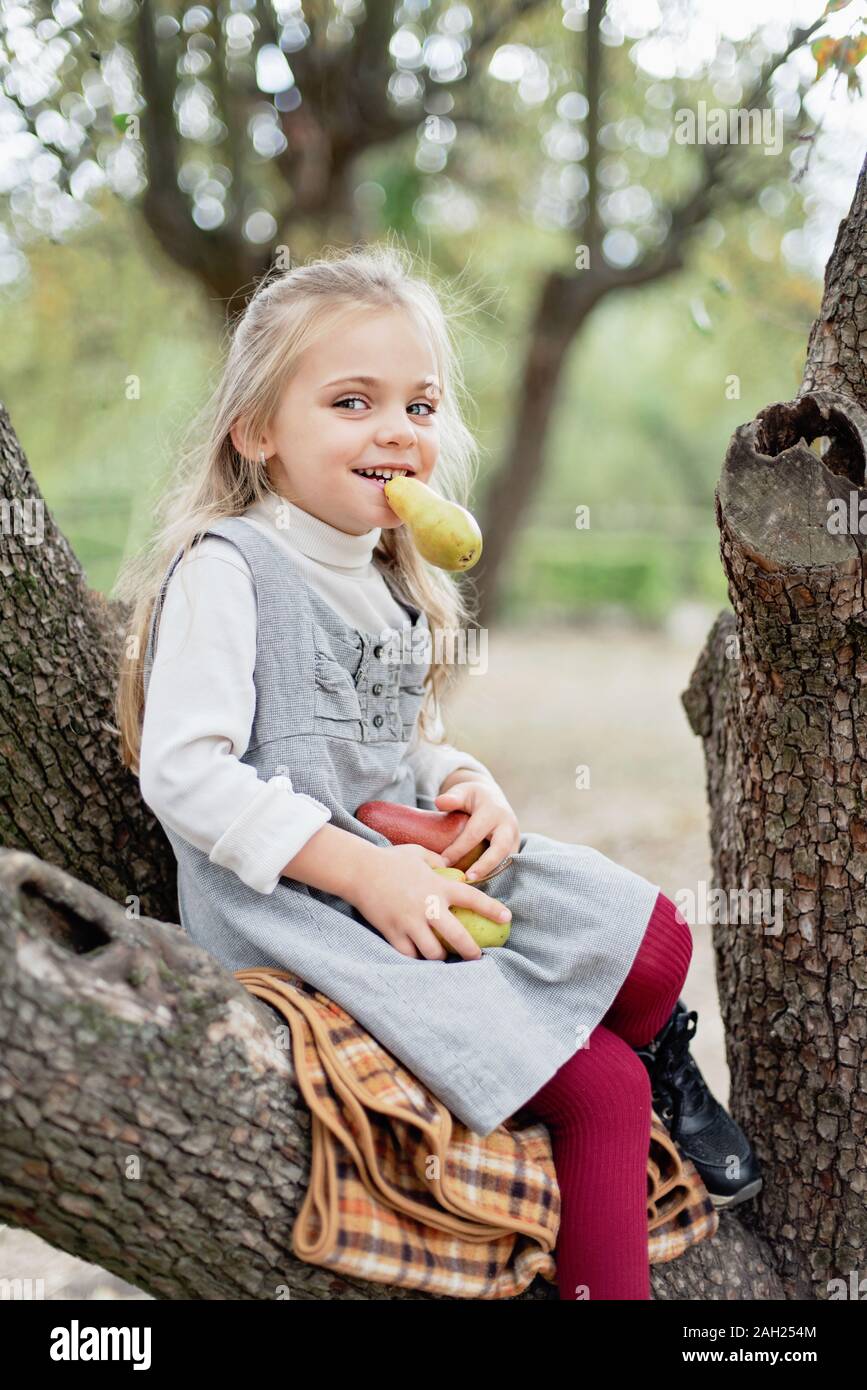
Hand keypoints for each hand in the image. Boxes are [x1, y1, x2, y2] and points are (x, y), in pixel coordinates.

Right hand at [351, 842, 511, 961]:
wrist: (359, 870)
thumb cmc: (389, 860)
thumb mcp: (418, 853)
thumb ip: (437, 860)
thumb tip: (449, 866)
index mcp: (438, 887)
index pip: (473, 899)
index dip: (492, 909)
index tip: (506, 917)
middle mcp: (428, 907)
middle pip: (457, 937)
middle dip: (470, 952)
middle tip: (476, 957)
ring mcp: (410, 922)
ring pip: (433, 952)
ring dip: (440, 957)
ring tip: (442, 957)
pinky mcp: (393, 933)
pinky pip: (409, 955)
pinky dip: (415, 958)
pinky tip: (418, 956)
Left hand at [434, 780, 520, 881]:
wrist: (493, 798)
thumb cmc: (473, 797)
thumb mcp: (463, 791)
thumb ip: (452, 797)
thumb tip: (439, 802)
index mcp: (493, 811)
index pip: (474, 833)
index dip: (458, 848)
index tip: (443, 861)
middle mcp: (508, 825)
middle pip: (500, 849)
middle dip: (485, 865)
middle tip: (468, 878)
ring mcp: (515, 838)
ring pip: (506, 860)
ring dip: (491, 874)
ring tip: (473, 887)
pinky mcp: (516, 848)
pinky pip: (507, 864)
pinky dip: (494, 875)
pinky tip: (480, 886)